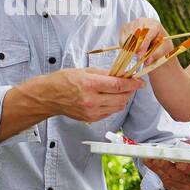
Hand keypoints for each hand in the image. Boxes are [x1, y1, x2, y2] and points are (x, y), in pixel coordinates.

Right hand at [23, 67, 143, 122]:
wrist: (48, 96)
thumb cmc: (64, 80)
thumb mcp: (85, 71)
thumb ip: (105, 73)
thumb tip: (123, 74)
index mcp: (89, 84)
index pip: (118, 85)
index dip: (133, 84)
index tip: (140, 82)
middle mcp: (91, 100)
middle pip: (122, 98)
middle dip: (129, 91)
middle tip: (129, 85)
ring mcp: (91, 111)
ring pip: (118, 107)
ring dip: (122, 99)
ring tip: (117, 91)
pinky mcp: (91, 118)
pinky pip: (110, 112)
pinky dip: (113, 105)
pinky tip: (107, 98)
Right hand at [120, 17, 173, 68]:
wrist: (156, 40)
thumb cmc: (161, 45)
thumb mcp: (163, 50)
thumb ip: (156, 55)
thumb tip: (147, 61)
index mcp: (154, 24)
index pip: (147, 34)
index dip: (143, 45)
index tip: (140, 55)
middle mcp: (143, 21)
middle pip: (136, 34)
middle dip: (136, 47)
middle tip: (138, 57)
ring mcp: (133, 23)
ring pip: (128, 36)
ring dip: (130, 47)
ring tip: (137, 53)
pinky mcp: (125, 28)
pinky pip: (122, 38)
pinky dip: (125, 46)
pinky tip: (131, 50)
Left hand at [147, 142, 189, 189]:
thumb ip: (188, 148)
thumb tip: (179, 145)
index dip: (188, 168)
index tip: (179, 163)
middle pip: (180, 176)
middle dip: (167, 167)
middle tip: (158, 159)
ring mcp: (184, 188)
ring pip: (169, 178)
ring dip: (157, 167)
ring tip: (149, 158)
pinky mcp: (174, 188)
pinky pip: (163, 180)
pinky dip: (154, 169)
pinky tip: (148, 161)